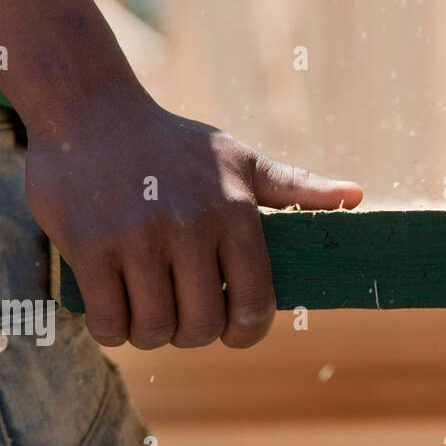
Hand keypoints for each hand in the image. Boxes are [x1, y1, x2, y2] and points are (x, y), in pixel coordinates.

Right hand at [26, 89, 363, 348]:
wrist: (91, 111)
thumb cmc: (175, 144)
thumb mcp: (240, 160)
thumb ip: (296, 186)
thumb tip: (356, 196)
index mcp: (235, 210)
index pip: (255, 301)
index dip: (247, 332)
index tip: (234, 332)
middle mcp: (190, 225)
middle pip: (203, 325)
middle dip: (195, 334)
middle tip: (184, 318)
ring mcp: (137, 237)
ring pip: (155, 329)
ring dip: (153, 335)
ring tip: (150, 312)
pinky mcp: (88, 246)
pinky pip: (109, 321)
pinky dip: (114, 329)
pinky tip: (117, 309)